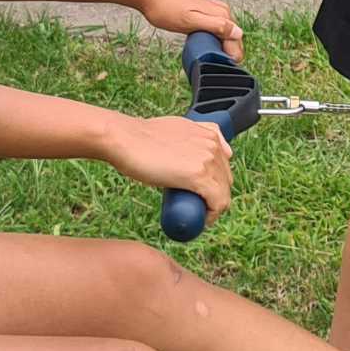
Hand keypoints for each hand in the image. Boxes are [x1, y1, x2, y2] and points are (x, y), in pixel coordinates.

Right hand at [104, 113, 231, 220]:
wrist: (124, 140)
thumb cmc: (140, 138)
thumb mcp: (174, 129)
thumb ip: (187, 136)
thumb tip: (186, 152)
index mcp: (209, 133)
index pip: (224, 164)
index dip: (215, 182)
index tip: (202, 193)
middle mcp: (213, 145)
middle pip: (225, 179)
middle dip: (215, 195)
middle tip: (197, 206)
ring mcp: (208, 160)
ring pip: (224, 193)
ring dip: (214, 208)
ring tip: (197, 216)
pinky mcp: (200, 176)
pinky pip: (218, 202)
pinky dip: (213, 215)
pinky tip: (204, 221)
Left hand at [132, 0, 241, 55]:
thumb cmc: (165, 8)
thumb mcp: (190, 20)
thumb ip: (216, 26)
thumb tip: (238, 33)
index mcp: (221, 13)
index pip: (237, 39)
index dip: (232, 56)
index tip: (220, 66)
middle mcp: (221, 10)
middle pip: (233, 37)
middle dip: (227, 52)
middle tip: (212, 64)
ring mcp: (213, 10)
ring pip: (225, 34)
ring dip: (221, 47)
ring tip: (208, 58)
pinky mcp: (204, 12)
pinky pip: (215, 29)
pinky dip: (212, 40)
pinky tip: (203, 46)